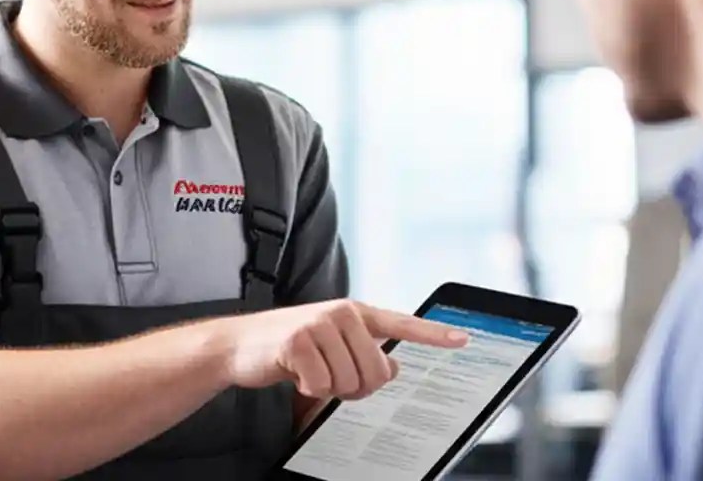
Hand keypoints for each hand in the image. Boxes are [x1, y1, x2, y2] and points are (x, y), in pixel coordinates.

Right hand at [217, 300, 467, 400]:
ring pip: (350, 383)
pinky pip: (321, 386)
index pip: (402, 323)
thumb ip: (365, 352)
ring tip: (309, 371)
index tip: (463, 339)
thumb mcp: (332, 345)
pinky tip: (294, 373)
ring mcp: (318, 325)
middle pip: (377, 373)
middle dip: (355, 386)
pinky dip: (307, 388)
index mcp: (355, 313)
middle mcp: (341, 313)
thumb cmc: (290, 347)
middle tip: (329, 375)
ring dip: (329, 389)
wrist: (240, 344)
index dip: (433, 334)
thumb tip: (394, 366)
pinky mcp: (296, 342)